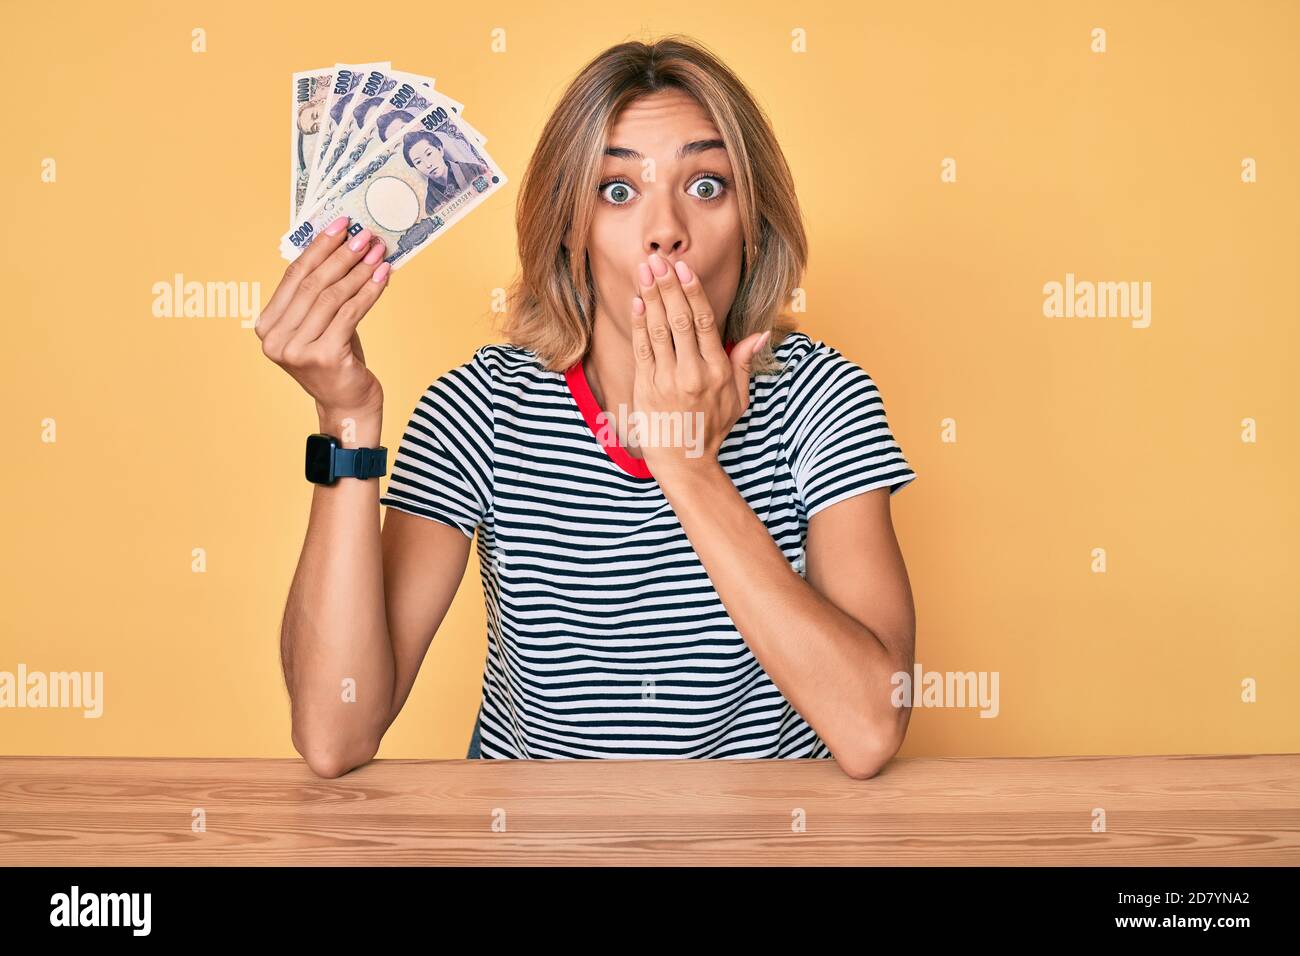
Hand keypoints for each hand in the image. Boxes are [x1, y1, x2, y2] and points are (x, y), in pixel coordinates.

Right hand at [255, 216, 391, 420]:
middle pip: (313, 283)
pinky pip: (350, 313)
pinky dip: (369, 291)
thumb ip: (320, 293)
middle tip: (365, 235)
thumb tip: (344, 245)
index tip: (340, 225)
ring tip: (378, 253)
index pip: (293, 276)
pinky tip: (383, 277)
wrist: (347, 403)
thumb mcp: (321, 323)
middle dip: (342, 255)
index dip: (318, 247)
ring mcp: (296, 350)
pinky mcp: (323, 356)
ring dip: (359, 270)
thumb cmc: (336, 359)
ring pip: (332, 296)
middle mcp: (275, 339)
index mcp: (267, 325)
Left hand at [629, 251, 770, 480]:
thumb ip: (744, 363)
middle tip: (659, 259)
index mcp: (717, 371)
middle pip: (681, 320)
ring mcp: (668, 380)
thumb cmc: (711, 428)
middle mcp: (693, 373)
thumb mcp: (738, 399)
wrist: (684, 460)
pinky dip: (638, 324)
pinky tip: (637, 302)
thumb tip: (759, 334)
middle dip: (668, 286)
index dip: (693, 292)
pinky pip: (642, 349)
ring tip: (645, 271)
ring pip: (659, 330)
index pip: (705, 322)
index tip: (684, 269)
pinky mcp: (647, 387)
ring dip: (651, 297)